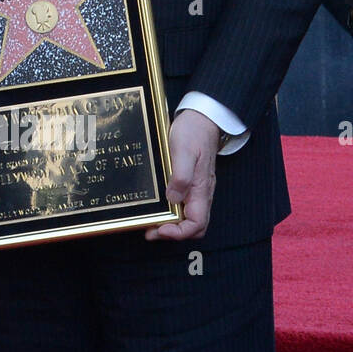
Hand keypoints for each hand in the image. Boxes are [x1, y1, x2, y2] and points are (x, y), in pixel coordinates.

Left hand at [145, 109, 219, 241]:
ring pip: (189, 217)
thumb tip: (172, 199)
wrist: (202, 118)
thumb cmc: (193, 132)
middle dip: (173, 233)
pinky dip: (172, 212)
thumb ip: (180, 176)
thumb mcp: (183, 152)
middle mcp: (202, 193)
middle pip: (194, 226)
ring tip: (150, 222)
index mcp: (202, 189)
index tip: (159, 229)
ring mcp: (197, 188)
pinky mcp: (190, 182)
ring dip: (171, 224)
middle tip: (150, 231)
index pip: (197, 224)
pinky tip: (158, 206)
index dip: (179, 232)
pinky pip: (184, 205)